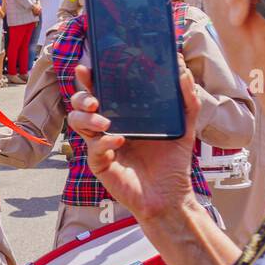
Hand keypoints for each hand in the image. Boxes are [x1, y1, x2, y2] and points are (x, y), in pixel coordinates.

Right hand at [65, 60, 199, 222]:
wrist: (170, 195)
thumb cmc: (172, 163)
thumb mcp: (184, 127)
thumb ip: (187, 99)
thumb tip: (184, 71)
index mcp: (123, 115)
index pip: (101, 92)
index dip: (89, 80)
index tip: (87, 68)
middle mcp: (108, 127)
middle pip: (80, 104)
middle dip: (81, 97)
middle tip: (94, 100)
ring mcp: (101, 144)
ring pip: (77, 123)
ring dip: (86, 118)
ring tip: (105, 122)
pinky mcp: (100, 163)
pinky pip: (93, 148)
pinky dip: (104, 142)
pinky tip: (119, 141)